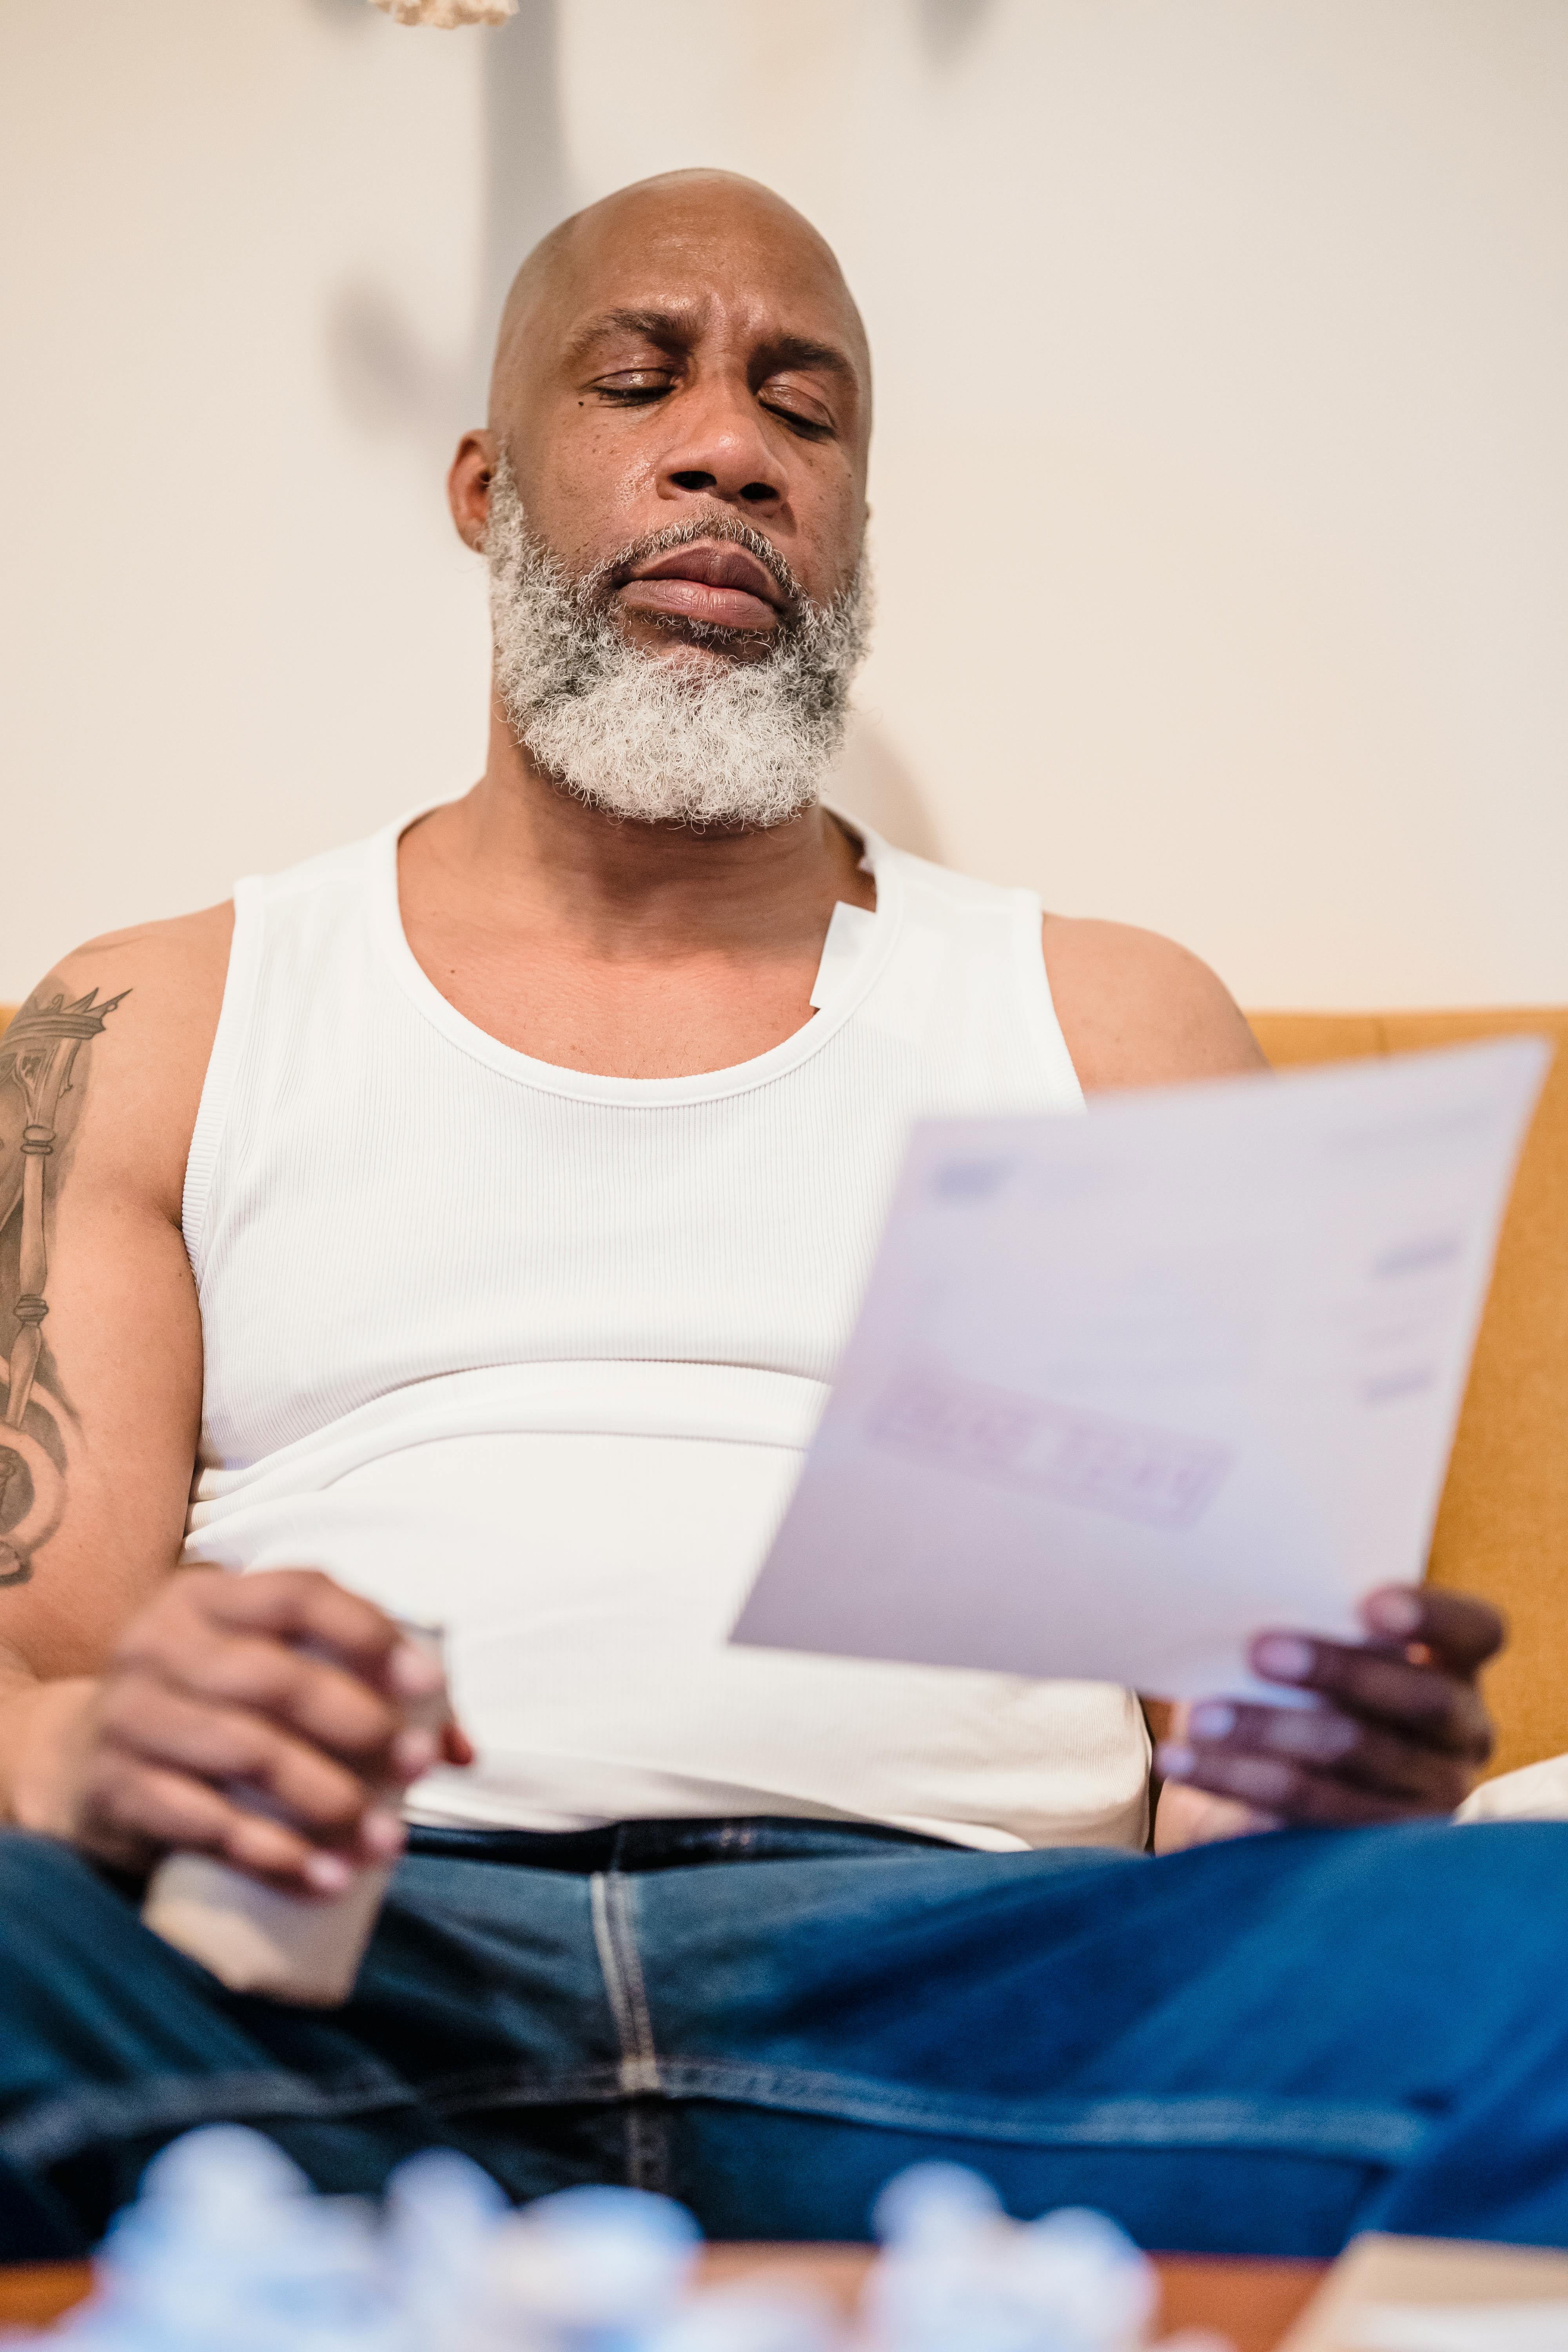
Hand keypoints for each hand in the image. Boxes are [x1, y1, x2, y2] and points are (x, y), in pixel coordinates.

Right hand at [27, 1569, 472, 1891]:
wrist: (77, 1763)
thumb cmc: (208, 1711)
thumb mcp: (261, 1678)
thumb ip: (357, 1692)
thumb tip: (460, 1750)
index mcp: (206, 1599)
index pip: (300, 1593)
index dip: (369, 1632)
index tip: (429, 1686)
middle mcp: (159, 1645)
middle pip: (277, 1678)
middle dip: (361, 1724)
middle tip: (418, 1768)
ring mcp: (130, 1716)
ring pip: (246, 1752)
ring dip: (329, 1800)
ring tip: (388, 1841)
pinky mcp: (115, 1790)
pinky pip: (203, 1823)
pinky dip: (273, 1855)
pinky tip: (325, 1878)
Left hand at [1154, 1584, 1502, 1842]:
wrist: (1267, 1783)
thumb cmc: (1291, 1687)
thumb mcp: (1308, 1651)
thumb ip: (1303, 1623)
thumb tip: (1237, 1598)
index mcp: (1455, 1666)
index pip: (1476, 1631)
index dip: (1432, 1615)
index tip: (1368, 1602)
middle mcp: (1461, 1734)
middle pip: (1419, 1698)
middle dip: (1337, 1670)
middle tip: (1258, 1650)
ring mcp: (1427, 1798)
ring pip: (1355, 1760)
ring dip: (1269, 1733)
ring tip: (1198, 1718)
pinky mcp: (1377, 1850)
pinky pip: (1309, 1816)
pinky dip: (1239, 1781)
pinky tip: (1185, 1762)